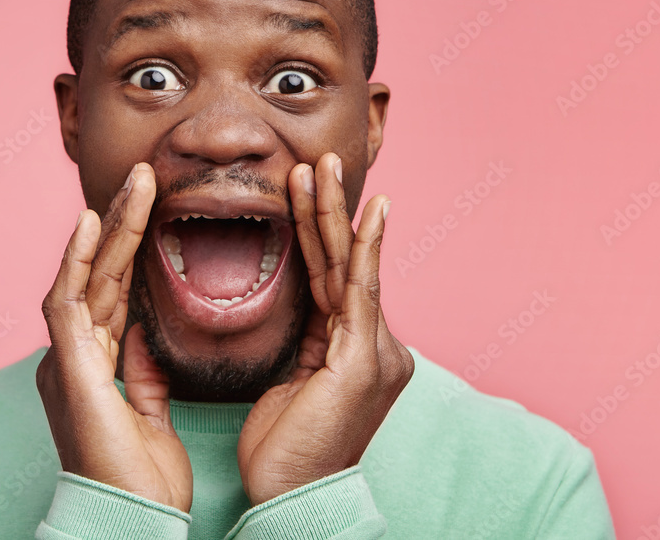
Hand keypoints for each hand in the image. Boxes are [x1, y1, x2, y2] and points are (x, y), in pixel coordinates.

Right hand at [36, 163, 192, 511]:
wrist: (132, 520)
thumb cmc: (142, 479)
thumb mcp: (148, 412)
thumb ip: (140, 371)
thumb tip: (143, 335)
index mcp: (95, 364)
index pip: (115, 291)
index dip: (132, 248)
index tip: (154, 208)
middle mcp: (75, 354)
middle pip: (101, 274)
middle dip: (123, 224)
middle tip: (146, 178)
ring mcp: (68, 358)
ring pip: (88, 277)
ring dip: (111, 228)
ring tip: (135, 184)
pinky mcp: (69, 367)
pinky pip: (68, 302)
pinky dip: (80, 261)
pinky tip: (94, 223)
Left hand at [236, 152, 413, 505]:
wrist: (292, 498)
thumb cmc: (284, 450)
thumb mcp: (289, 384)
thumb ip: (301, 343)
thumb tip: (292, 311)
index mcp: (352, 350)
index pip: (331, 278)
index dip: (316, 233)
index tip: (303, 190)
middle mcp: (373, 345)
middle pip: (344, 263)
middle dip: (328, 210)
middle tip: (318, 161)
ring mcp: (374, 351)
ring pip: (350, 267)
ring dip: (334, 214)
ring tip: (320, 168)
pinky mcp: (365, 360)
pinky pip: (362, 291)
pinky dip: (365, 249)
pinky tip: (368, 213)